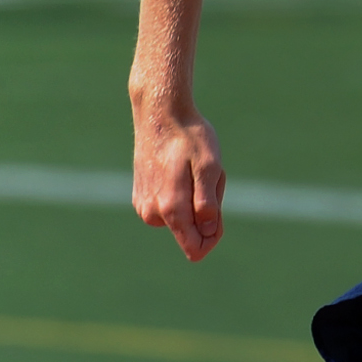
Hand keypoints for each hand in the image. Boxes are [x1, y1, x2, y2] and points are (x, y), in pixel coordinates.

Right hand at [131, 106, 225, 261]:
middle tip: (206, 175)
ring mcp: (144, 206)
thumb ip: (207, 202)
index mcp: (170, 209)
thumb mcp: (209, 166)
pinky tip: (182, 167)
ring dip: (196, 197)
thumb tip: (206, 232)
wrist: (160, 113)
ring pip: (183, 216)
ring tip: (194, 168)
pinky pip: (170, 206)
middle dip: (206, 208)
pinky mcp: (142, 197)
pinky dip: (183, 191)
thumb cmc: (189, 137)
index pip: (195, 248)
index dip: (213, 236)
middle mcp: (152, 214)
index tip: (219, 211)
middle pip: (192, 229)